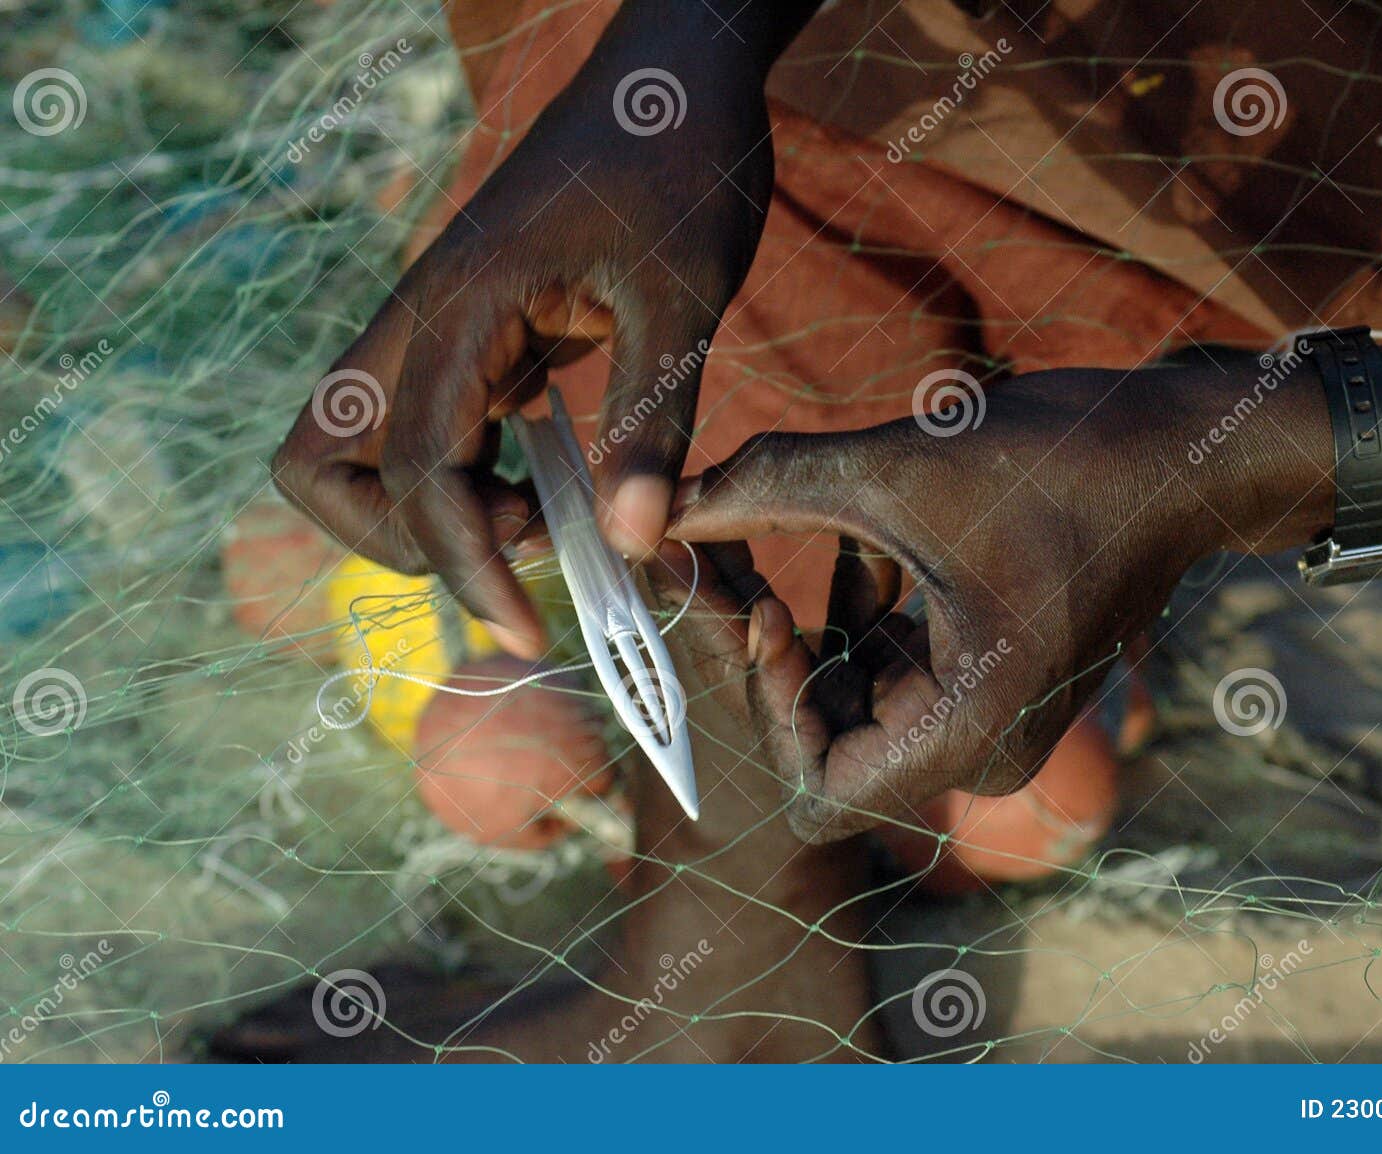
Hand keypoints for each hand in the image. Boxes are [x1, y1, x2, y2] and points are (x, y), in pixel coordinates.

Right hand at [272, 3, 783, 652]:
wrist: (670, 77)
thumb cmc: (679, 166)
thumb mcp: (682, 300)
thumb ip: (651, 424)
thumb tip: (631, 549)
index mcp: (461, 306)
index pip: (416, 469)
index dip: (462, 567)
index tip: (525, 634)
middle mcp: (422, 319)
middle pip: (324, 464)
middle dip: (399, 538)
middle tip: (521, 546)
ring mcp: (436, 326)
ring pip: (361, 449)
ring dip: (428, 511)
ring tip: (541, 519)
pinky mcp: (467, 333)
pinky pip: (423, 425)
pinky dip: (465, 478)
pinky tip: (550, 484)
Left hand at [668, 364, 1331, 841]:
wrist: (1189, 448)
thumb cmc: (1065, 463)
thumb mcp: (899, 471)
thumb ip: (766, 489)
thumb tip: (663, 506)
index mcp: (970, 732)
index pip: (819, 792)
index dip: (770, 711)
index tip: (760, 610)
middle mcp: (985, 750)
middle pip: (833, 745)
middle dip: (775, 657)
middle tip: (729, 560)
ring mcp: (994, 718)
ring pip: (861, 701)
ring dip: (812, 626)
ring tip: (779, 532)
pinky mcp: (997, 676)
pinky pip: (899, 669)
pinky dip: (861, 614)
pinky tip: (853, 535)